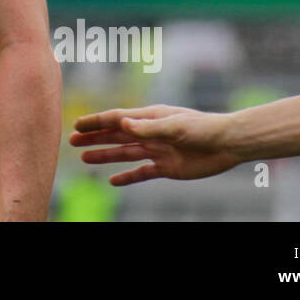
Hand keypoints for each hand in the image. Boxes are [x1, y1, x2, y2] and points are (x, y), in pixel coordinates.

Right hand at [68, 105, 242, 185]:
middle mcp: (150, 132)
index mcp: (149, 118)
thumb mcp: (175, 126)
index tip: (76, 124)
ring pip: (124, 153)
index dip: (96, 122)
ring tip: (84, 158)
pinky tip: (112, 181)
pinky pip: (142, 172)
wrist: (228, 144)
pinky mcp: (167, 167)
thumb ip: (148, 127)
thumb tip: (122, 125)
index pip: (116, 119)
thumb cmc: (203, 129)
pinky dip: (127, 176)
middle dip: (94, 137)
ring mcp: (157, 150)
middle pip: (116, 135)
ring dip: (104, 155)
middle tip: (72, 140)